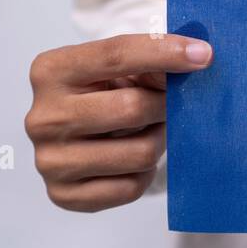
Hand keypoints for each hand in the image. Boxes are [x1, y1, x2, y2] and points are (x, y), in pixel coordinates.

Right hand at [24, 34, 212, 211]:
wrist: (75, 138)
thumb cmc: (101, 95)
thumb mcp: (118, 69)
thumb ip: (151, 63)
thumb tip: (193, 62)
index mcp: (50, 71)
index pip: (116, 55)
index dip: (165, 52)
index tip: (203, 55)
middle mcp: (42, 117)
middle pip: (131, 108)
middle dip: (165, 106)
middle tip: (173, 105)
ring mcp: (49, 160)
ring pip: (139, 152)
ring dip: (158, 141)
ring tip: (152, 132)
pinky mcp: (63, 194)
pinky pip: (130, 187)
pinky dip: (144, 173)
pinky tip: (133, 160)